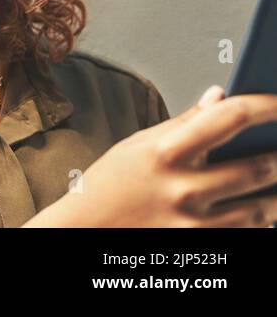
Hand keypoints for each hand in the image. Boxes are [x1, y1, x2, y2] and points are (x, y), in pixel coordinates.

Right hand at [26, 86, 276, 226]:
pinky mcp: (203, 247)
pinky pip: (249, 232)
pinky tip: (265, 206)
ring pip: (264, 208)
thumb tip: (219, 96)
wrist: (85, 232)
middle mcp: (184, 189)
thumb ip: (184, 123)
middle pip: (258, 168)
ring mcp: (196, 225)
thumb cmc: (109, 186)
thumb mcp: (138, 145)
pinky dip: (263, 219)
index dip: (266, 106)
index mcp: (166, 153)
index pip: (230, 119)